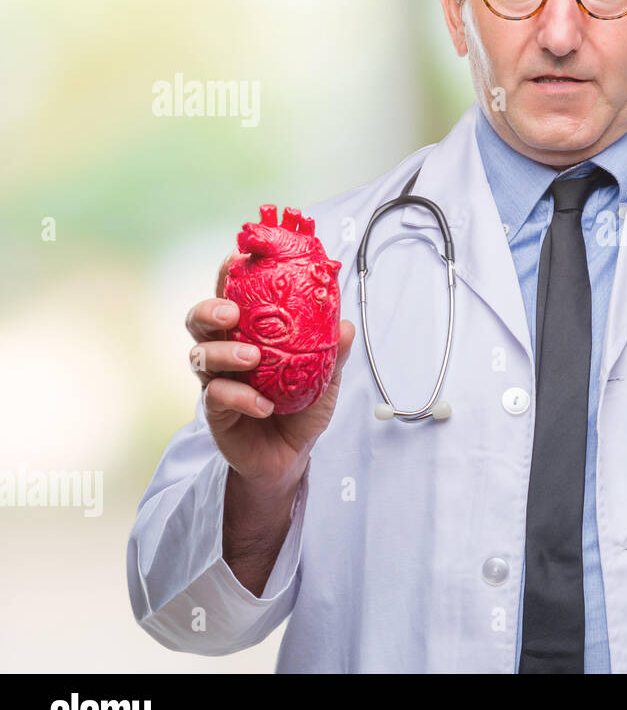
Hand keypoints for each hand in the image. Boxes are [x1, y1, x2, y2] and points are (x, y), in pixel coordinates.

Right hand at [186, 251, 355, 494]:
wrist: (290, 455)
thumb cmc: (301, 406)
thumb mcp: (325, 377)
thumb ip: (333, 351)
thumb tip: (344, 324)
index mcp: (249, 333)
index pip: (232, 295)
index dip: (229, 273)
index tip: (238, 255)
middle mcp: (226, 351)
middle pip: (199, 320)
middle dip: (209, 309)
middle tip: (231, 312)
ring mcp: (217, 381)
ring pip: (200, 356)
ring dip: (224, 352)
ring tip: (252, 358)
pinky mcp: (216, 412)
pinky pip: (216, 397)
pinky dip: (240, 398)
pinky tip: (263, 405)